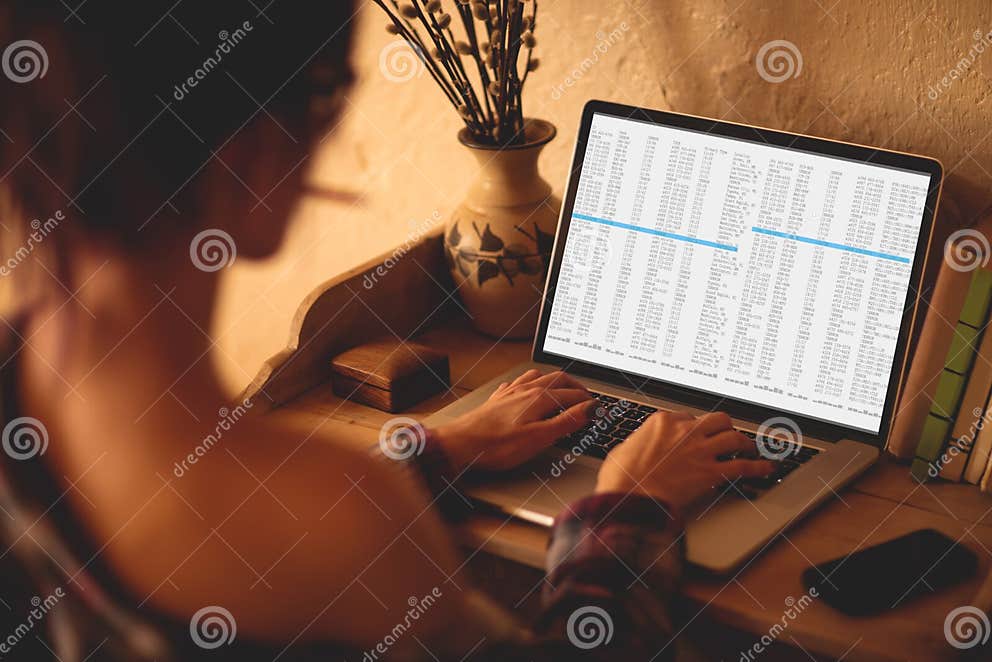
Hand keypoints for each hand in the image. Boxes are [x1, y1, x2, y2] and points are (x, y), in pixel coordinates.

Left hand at [432, 369, 597, 472]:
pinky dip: (530, 384)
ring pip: (537, 377)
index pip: (572, 393)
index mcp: (539, 397)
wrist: (460, 444)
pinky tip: (526, 390)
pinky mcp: (497, 400)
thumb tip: (591, 408)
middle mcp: (525, 390)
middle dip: (575, 385)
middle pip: (557, 379)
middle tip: (585, 396)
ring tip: (561, 388)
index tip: (599, 408)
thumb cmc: (497, 445)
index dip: (589, 400)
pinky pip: (517, 383)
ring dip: (553, 380)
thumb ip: (567, 421)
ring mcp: (510, 393)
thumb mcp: (540, 437)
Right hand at [595, 411, 775, 511]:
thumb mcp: (623, 449)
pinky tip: (766, 469)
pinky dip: (758, 467)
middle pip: (717, 420)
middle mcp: (686, 431)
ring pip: (734, 437)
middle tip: (727, 435)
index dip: (693, 428)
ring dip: (745, 443)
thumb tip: (640, 449)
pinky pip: (743, 466)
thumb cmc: (620, 477)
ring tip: (750, 448)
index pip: (686, 417)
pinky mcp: (711, 473)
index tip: (695, 436)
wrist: (628, 497)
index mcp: (663, 422)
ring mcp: (701, 450)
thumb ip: (639, 444)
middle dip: (724, 427)